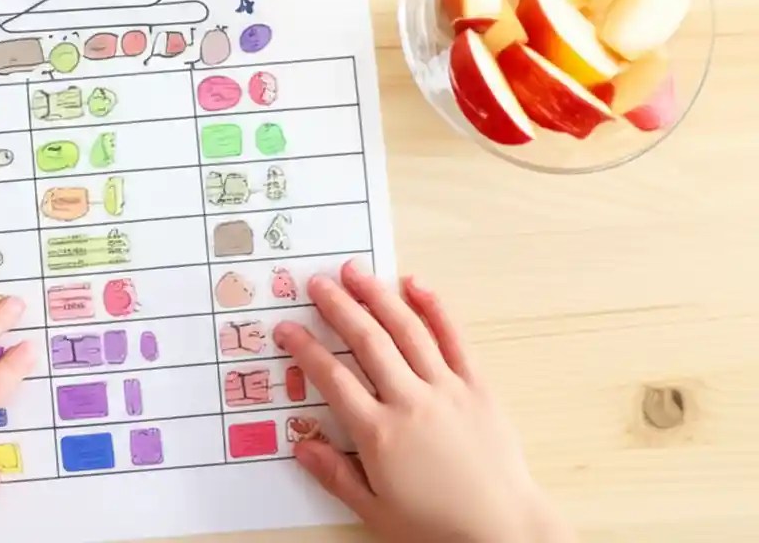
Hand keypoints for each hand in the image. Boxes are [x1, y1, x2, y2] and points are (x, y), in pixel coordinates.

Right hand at [273, 261, 573, 542]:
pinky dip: (435, 308)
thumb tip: (301, 446)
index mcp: (379, 434)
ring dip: (377, 296)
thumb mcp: (375, 511)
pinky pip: (454, 339)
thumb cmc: (438, 527)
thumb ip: (336, 475)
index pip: (332, 378)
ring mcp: (446, 390)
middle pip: (366, 342)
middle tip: (316, 283)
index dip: (305, 349)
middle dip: (337, 307)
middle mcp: (410, 402)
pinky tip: (416, 285)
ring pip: (406, 330)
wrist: (502, 530)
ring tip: (355, 272)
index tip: (286, 329)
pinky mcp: (477, 387)